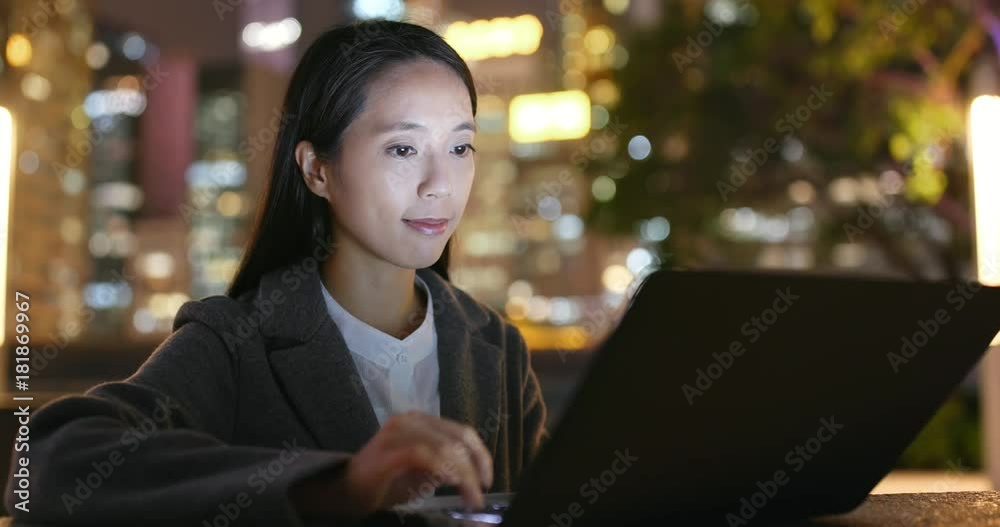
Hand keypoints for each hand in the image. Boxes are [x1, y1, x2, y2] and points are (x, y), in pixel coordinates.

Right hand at [291, 411, 492, 518]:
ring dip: (464, 474)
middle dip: (476, 466)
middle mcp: (410, 419)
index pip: (461, 431)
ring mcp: (399, 431)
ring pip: (445, 447)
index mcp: (421, 421)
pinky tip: (453, 483)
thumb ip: (445, 465)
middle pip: (458, 437)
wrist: (344, 490)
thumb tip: (472, 472)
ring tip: (470, 496)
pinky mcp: (390, 448)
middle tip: (480, 493)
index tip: (487, 478)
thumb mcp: (422, 472)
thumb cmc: (383, 482)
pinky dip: (444, 469)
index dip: (481, 454)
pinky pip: (425, 454)